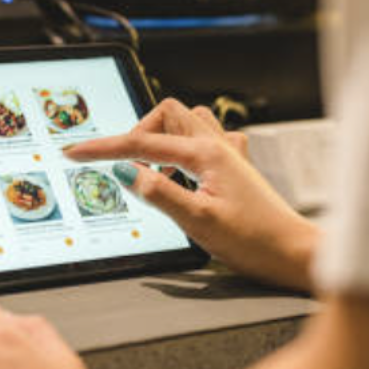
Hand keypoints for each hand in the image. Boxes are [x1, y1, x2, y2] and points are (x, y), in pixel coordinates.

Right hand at [65, 99, 317, 290]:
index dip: (104, 148)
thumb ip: (160, 193)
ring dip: (163, 136)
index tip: (75, 151)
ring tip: (151, 167)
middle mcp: (218, 146)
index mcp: (206, 154)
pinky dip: (184, 148)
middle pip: (166, 114)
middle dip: (138, 131)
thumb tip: (128, 172)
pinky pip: (205, 139)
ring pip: (187, 121)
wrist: (293, 254)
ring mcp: (229, 154)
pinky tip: (183, 174)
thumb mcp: (198, 222)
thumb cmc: (254, 241)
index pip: (142, 143)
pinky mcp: (236, 168)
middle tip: (123, 162)